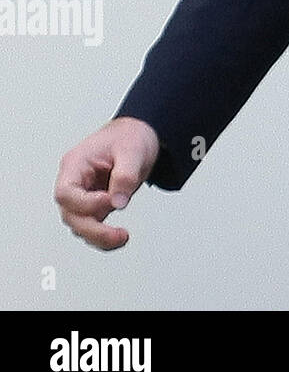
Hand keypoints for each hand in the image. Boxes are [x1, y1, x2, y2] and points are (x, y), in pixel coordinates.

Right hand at [55, 117, 160, 249]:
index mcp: (76, 164)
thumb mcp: (132, 151)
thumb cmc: (130, 136)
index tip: (110, 201)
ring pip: (79, 224)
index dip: (85, 203)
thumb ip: (124, 176)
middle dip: (91, 229)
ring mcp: (84, 195)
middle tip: (117, 235)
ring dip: (97, 236)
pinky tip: (118, 237)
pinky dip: (103, 235)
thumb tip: (118, 203)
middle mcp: (75, 181)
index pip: (66, 192)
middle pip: (70, 214)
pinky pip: (93, 224)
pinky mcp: (96, 204)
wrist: (140, 134)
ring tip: (121, 237)